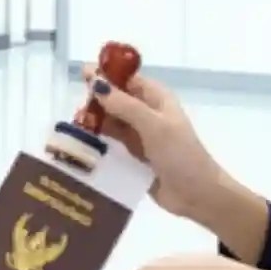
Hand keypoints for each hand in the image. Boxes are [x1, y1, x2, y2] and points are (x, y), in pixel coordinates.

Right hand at [80, 65, 223, 219]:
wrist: (197, 194)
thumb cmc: (179, 154)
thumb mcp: (153, 126)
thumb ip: (124, 105)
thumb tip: (96, 83)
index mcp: (156, 98)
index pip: (127, 79)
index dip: (106, 75)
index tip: (82, 75)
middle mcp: (147, 112)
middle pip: (116, 99)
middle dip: (97, 101)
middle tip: (75, 110)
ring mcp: (141, 134)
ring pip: (112, 121)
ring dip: (96, 121)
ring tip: (74, 127)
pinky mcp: (135, 155)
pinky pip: (113, 142)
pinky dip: (99, 141)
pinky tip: (82, 144)